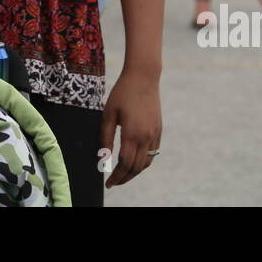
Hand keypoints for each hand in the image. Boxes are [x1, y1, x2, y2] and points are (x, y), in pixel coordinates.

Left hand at [99, 68, 160, 188]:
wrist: (143, 77)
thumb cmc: (122, 93)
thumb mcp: (108, 114)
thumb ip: (105, 137)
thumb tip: (103, 157)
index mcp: (132, 134)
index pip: (124, 164)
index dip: (116, 177)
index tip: (108, 184)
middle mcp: (145, 137)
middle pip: (136, 167)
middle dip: (125, 178)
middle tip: (114, 183)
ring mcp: (154, 134)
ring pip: (146, 162)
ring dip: (135, 172)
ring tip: (123, 175)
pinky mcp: (158, 130)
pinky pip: (153, 153)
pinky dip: (144, 162)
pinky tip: (135, 163)